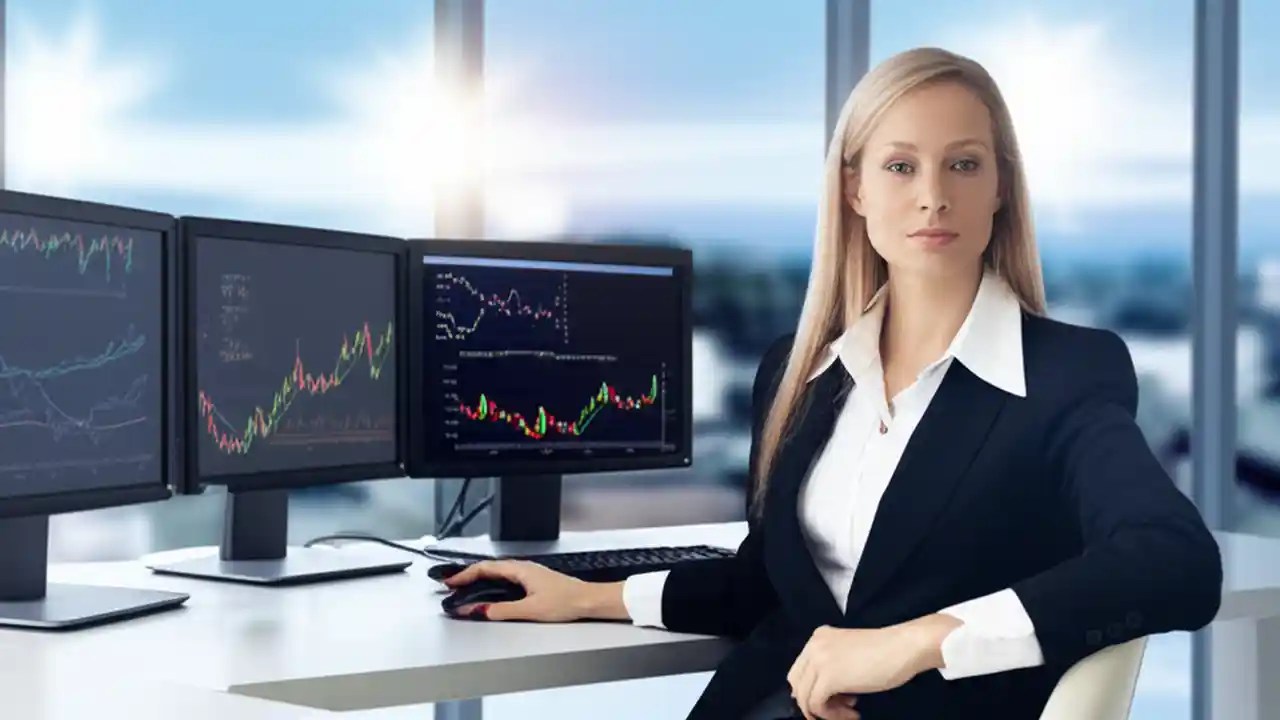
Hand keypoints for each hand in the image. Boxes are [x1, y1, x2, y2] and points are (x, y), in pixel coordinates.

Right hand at [441, 560, 594, 621]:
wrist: (588, 600)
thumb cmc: (566, 601)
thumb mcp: (530, 609)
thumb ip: (502, 610)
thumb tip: (479, 611)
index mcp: (520, 569)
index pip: (485, 568)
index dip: (464, 575)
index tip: (449, 583)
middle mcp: (523, 567)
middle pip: (489, 568)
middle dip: (468, 576)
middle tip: (451, 586)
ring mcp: (528, 573)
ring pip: (497, 573)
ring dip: (479, 579)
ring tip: (464, 588)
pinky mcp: (533, 581)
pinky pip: (506, 578)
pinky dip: (492, 583)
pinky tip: (489, 592)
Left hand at [786, 615, 960, 719]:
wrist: (904, 647)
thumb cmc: (886, 651)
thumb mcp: (849, 654)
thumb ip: (831, 666)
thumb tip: (819, 694)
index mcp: (818, 637)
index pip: (800, 671)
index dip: (813, 690)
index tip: (835, 700)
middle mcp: (813, 646)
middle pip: (797, 684)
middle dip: (814, 702)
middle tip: (838, 709)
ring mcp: (819, 661)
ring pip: (805, 698)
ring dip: (827, 712)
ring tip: (850, 712)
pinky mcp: (828, 678)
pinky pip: (816, 705)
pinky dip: (833, 715)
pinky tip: (853, 713)